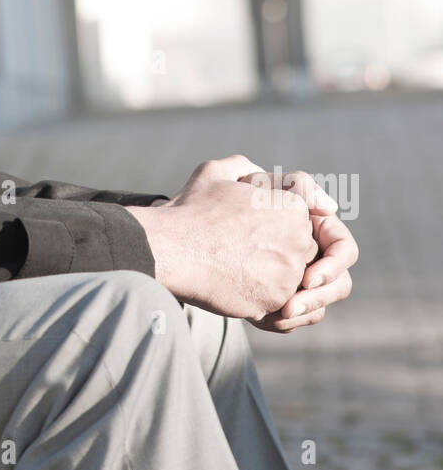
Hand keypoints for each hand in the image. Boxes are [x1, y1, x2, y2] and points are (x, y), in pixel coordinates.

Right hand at [124, 154, 317, 320]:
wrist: (170, 250)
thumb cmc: (191, 210)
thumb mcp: (217, 172)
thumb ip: (246, 167)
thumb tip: (258, 175)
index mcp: (292, 207)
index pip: (298, 219)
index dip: (270, 222)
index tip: (247, 228)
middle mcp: (298, 240)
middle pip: (300, 249)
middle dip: (275, 249)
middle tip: (240, 246)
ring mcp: (288, 274)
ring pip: (290, 278)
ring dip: (269, 274)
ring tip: (236, 264)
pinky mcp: (275, 302)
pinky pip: (278, 302)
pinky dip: (259, 296)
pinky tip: (233, 282)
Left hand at [237, 168, 357, 332]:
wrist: (189, 236)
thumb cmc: (223, 203)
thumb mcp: (254, 184)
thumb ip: (296, 185)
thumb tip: (330, 207)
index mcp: (315, 226)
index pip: (343, 248)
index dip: (333, 265)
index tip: (306, 279)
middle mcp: (313, 255)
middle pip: (338, 284)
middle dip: (317, 298)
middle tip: (288, 308)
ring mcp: (297, 281)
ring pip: (318, 306)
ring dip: (301, 313)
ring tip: (272, 315)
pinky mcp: (280, 301)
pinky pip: (294, 320)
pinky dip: (281, 322)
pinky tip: (256, 318)